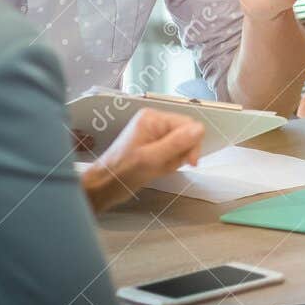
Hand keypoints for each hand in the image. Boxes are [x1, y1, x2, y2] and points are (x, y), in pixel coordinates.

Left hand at [86, 108, 204, 208]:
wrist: (104, 186)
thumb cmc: (121, 173)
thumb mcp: (151, 159)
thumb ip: (177, 143)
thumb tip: (199, 129)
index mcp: (153, 118)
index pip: (189, 124)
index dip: (192, 144)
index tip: (189, 162)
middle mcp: (154, 121)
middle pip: (187, 134)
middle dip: (181, 153)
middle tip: (166, 165)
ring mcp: (154, 132)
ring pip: (182, 145)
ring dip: (174, 160)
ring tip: (158, 168)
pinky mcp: (154, 143)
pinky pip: (173, 151)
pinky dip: (169, 163)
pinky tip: (157, 168)